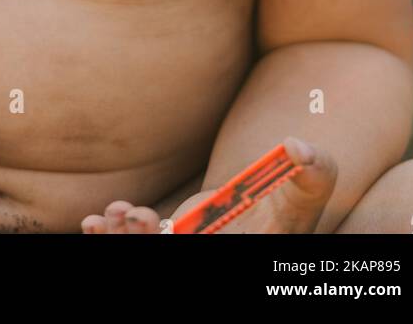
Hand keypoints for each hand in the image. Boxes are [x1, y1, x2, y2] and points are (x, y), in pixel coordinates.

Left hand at [81, 138, 336, 234]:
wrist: (272, 193)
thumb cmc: (294, 191)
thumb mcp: (309, 185)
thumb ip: (314, 172)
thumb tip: (297, 148)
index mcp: (239, 252)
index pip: (206, 257)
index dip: (161, 246)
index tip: (144, 219)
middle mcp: (213, 253)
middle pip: (166, 263)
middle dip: (138, 244)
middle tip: (131, 215)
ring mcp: (190, 249)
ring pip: (146, 255)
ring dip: (122, 240)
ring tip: (113, 214)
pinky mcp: (174, 240)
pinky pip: (138, 245)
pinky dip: (113, 237)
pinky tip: (97, 221)